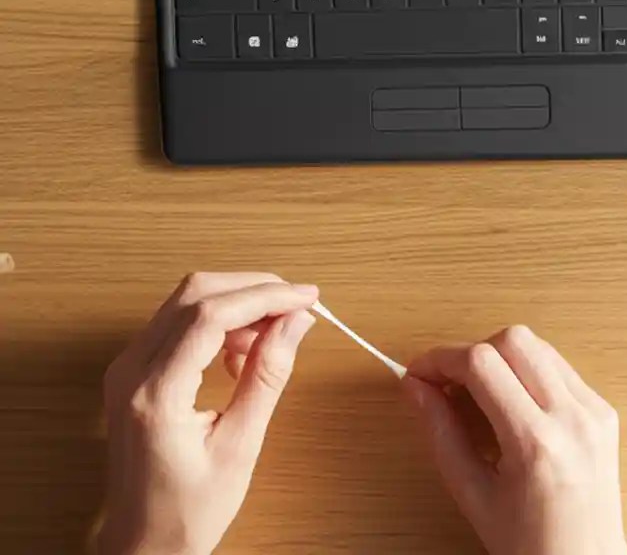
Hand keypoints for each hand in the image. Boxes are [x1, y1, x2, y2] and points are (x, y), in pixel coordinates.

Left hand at [98, 273, 318, 554]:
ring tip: (274, 337)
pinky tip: (244, 352)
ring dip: (237, 305)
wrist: (144, 540)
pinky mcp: (134, 370)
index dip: (265, 296)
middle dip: (253, 290)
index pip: (210, 316)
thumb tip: (296, 324)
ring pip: (186, 302)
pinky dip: (219, 323)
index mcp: (156, 395)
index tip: (306, 297)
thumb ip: (267, 376)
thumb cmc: (188, 508)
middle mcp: (131, 372)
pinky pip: (178, 323)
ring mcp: (127, 368)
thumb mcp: (241, 445)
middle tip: (298, 306)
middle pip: (194, 294)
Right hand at [402, 326, 626, 554]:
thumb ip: (441, 433)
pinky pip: (561, 369)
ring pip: (540, 347)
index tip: (419, 373)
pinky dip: (529, 374)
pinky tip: (512, 406)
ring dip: (501, 359)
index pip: (482, 364)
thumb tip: (414, 387)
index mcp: (536, 443)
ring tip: (479, 397)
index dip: (441, 359)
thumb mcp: (472, 494)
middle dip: (472, 352)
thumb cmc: (530, 544)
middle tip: (447, 384)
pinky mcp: (606, 411)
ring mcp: (595, 411)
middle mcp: (573, 418)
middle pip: (514, 340)